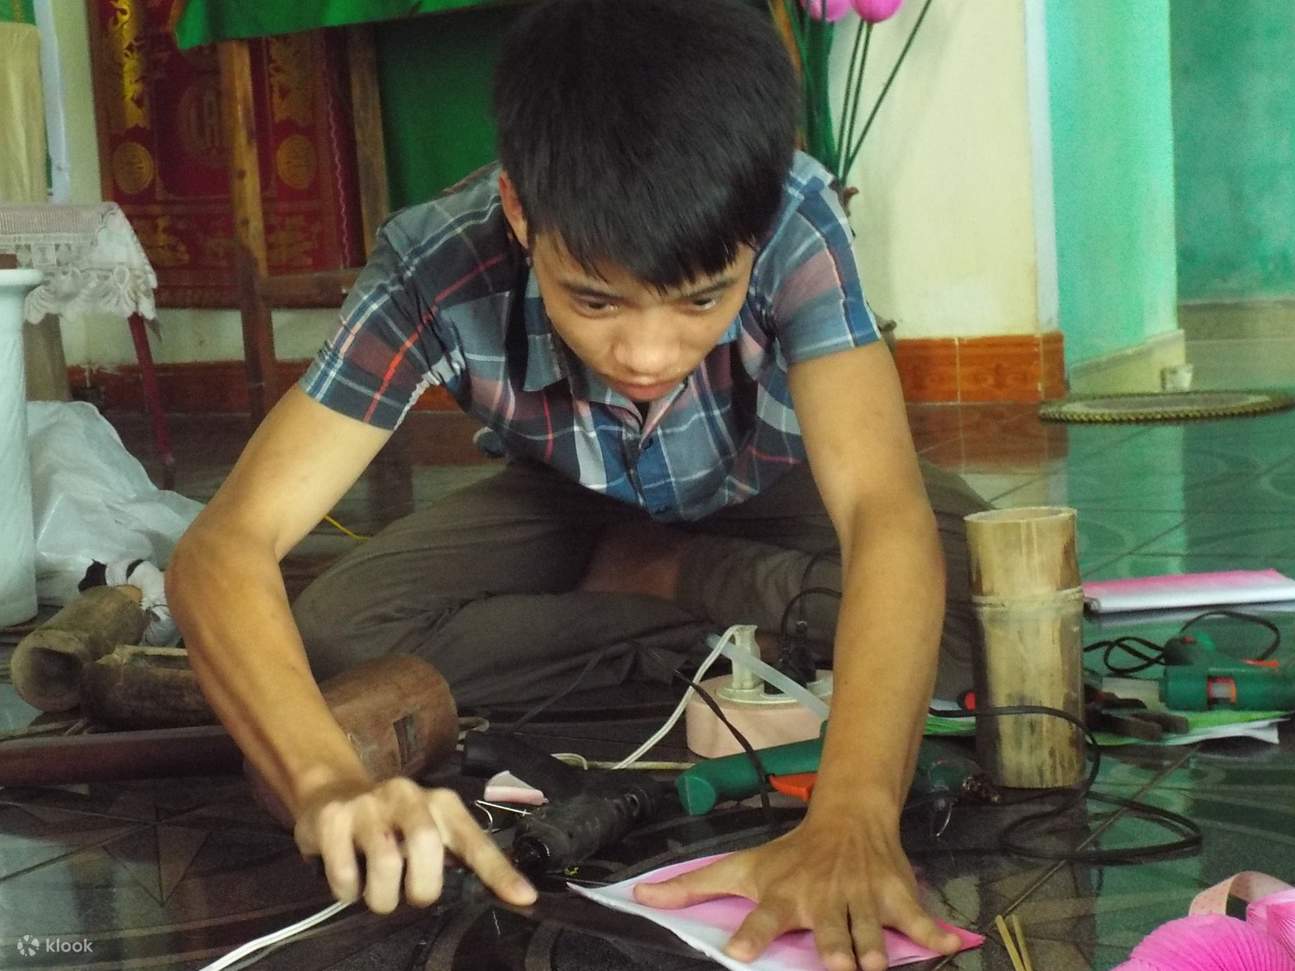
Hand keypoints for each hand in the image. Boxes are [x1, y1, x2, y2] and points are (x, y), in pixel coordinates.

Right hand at [294, 776, 537, 913]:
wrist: (333, 792)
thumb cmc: (392, 822)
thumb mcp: (429, 830)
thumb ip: (458, 857)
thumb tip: (502, 893)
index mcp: (441, 804)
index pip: (474, 840)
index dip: (498, 871)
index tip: (523, 898)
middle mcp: (408, 796)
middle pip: (427, 848)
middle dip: (422, 888)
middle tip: (412, 894)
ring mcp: (369, 805)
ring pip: (386, 865)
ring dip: (383, 898)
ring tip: (379, 892)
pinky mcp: (333, 819)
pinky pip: (345, 875)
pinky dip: (348, 892)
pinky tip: (351, 881)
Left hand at [632, 811, 961, 970]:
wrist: (847, 816)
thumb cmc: (789, 853)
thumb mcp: (740, 867)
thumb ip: (692, 887)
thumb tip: (639, 897)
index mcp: (783, 896)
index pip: (764, 917)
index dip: (753, 934)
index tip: (742, 953)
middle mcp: (822, 898)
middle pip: (828, 933)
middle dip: (833, 950)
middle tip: (836, 968)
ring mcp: (861, 898)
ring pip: (870, 932)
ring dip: (875, 951)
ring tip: (876, 967)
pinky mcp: (895, 895)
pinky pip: (918, 918)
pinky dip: (935, 931)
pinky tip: (953, 944)